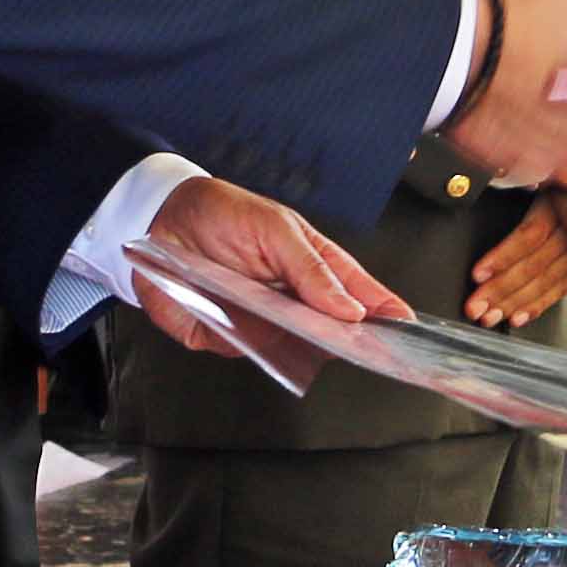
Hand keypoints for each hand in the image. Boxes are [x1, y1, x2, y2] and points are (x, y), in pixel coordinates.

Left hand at [127, 172, 405, 357]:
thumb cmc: (224, 215)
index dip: (383, 312)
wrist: (158, 220)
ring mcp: (261, 324)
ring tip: (322, 342)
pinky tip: (260, 329)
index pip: (357, 295)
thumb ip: (312, 269)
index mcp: (312, 269)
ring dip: (304, 348)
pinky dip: (252, 344)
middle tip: (376, 352)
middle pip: (330, 332)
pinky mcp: (225, 337)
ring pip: (293, 349)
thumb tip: (350, 310)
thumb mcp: (276, 228)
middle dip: (353, 343)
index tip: (408, 330)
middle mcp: (292, 303)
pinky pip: (246, 352)